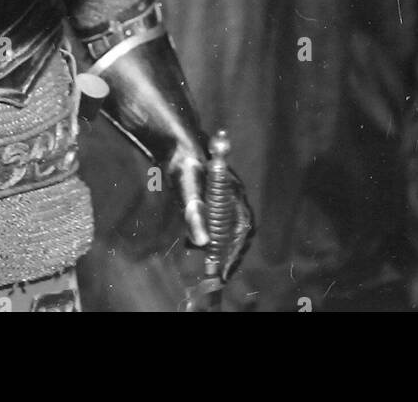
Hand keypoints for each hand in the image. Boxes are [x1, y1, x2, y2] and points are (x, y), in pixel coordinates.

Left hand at [169, 147, 254, 280]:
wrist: (176, 145)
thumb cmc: (183, 166)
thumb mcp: (187, 192)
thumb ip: (195, 216)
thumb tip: (203, 244)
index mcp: (232, 195)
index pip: (241, 230)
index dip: (234, 253)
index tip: (223, 272)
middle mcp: (233, 196)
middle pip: (239, 230)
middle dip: (230, 252)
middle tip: (218, 273)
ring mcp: (225, 196)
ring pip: (229, 227)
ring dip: (222, 246)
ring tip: (210, 262)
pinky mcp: (215, 196)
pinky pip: (220, 221)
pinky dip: (213, 235)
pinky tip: (198, 242)